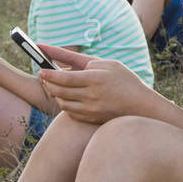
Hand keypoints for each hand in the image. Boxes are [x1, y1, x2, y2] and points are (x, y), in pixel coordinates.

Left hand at [37, 47, 151, 124]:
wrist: (141, 105)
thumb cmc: (125, 81)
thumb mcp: (109, 64)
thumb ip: (85, 62)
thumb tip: (63, 62)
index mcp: (95, 79)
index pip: (64, 77)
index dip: (50, 73)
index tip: (41, 70)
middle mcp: (91, 96)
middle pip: (59, 90)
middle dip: (48, 82)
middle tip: (44, 76)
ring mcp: (90, 110)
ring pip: (62, 102)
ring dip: (54, 93)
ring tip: (53, 85)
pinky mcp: (90, 119)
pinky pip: (69, 112)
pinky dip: (64, 103)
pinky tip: (66, 96)